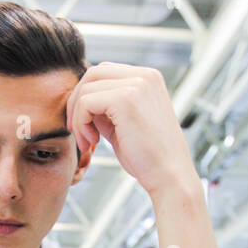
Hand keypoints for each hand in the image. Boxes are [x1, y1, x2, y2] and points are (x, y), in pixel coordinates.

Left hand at [65, 61, 196, 197]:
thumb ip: (107, 109)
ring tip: (88, 142)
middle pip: (93, 74)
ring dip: (78, 117)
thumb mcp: (125, 125)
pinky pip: (86, 102)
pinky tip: (93, 141)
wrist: (169, 175)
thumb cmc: (150, 157)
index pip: (105, 73)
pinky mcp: (125, 99)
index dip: (87, 97)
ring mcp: (136, 84)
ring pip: (87, 89)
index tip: (83, 124)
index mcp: (148, 78)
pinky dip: (81, 123)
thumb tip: (81, 103)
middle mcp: (144, 76)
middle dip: (77, 102)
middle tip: (78, 131)